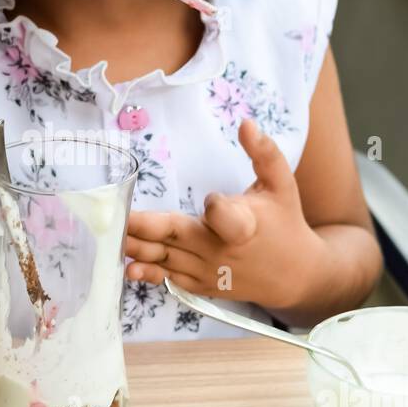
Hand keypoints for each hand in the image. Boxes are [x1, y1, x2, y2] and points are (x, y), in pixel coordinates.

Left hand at [124, 118, 326, 310]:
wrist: (294, 275)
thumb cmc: (285, 222)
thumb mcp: (282, 185)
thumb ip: (265, 153)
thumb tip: (246, 123)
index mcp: (246, 225)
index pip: (224, 217)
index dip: (217, 208)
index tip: (212, 199)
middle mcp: (223, 250)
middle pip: (179, 237)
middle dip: (146, 227)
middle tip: (119, 217)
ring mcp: (209, 270)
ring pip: (167, 258)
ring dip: (139, 248)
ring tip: (113, 235)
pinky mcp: (202, 284)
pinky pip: (170, 279)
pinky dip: (150, 274)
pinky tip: (129, 268)